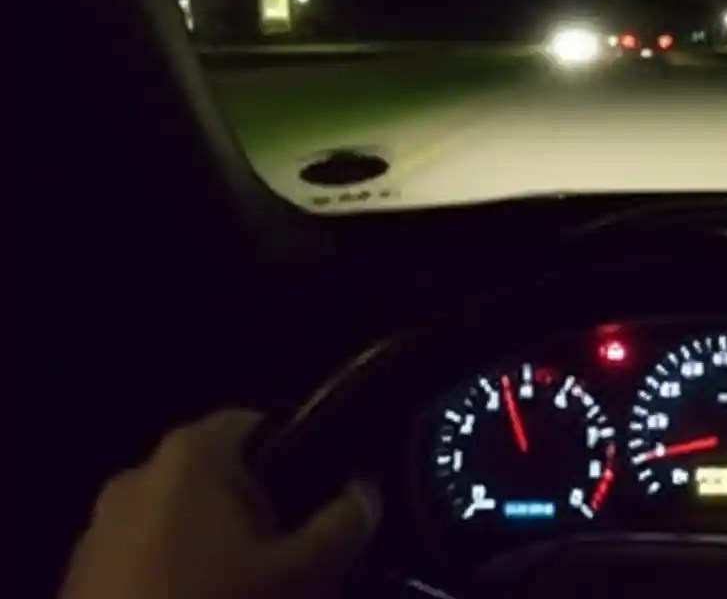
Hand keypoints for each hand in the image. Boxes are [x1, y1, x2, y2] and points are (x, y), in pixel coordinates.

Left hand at [60, 410, 381, 598]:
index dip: (301, 455)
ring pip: (183, 522)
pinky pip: (147, 559)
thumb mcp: (304, 572)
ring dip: (216, 548)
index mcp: (192, 455)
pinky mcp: (81, 577)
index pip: (259, 423)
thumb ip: (343, 523)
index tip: (326, 500)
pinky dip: (177, 577)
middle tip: (295, 559)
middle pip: (221, 477)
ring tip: (250, 592)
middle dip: (260, 510)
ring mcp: (100, 528)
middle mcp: (138, 474)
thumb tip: (365, 492)